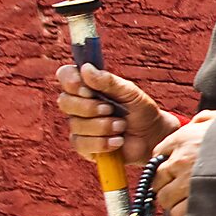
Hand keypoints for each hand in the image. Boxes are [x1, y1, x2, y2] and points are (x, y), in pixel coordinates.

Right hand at [57, 63, 177, 164]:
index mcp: (87, 85)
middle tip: (111, 109)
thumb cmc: (139, 110)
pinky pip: (81, 144)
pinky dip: (102, 143)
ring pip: (76, 125)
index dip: (71, 81)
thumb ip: (108, 81)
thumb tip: (85, 68)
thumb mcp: (128, 91)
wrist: (151, 136)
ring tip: (121, 126)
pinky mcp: (83, 146)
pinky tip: (117, 141)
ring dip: (102, 126)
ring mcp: (79, 126)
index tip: (88, 90)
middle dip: (89, 107)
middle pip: (64, 102)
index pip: (65, 75)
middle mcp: (79, 104)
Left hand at [152, 109, 215, 215]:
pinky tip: (196, 212)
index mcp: (184, 138)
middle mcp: (180, 160)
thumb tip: (196, 124)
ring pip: (165, 199)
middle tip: (181, 189)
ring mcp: (187, 183)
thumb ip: (204, 120)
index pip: (158, 154)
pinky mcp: (197, 203)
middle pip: (157, 180)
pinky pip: (178, 215)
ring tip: (189, 202)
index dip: (165, 164)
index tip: (174, 171)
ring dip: (174, 202)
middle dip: (167, 185)